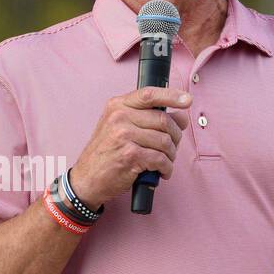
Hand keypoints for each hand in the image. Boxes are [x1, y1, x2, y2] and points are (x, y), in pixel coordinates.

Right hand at [70, 86, 191, 208]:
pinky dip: (166, 168)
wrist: (87, 179)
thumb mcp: (119, 127)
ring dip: (171, 155)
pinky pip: (160, 159)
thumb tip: (181, 117)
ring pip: (165, 141)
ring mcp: (124, 136)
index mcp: (117, 106)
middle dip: (175, 136)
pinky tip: (161, 171)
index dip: (172, 96)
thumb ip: (146, 118)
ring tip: (165, 162)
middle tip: (172, 147)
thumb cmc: (106, 154)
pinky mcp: (130, 156)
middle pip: (163, 120)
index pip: (149, 94)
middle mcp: (119, 117)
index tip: (186, 100)